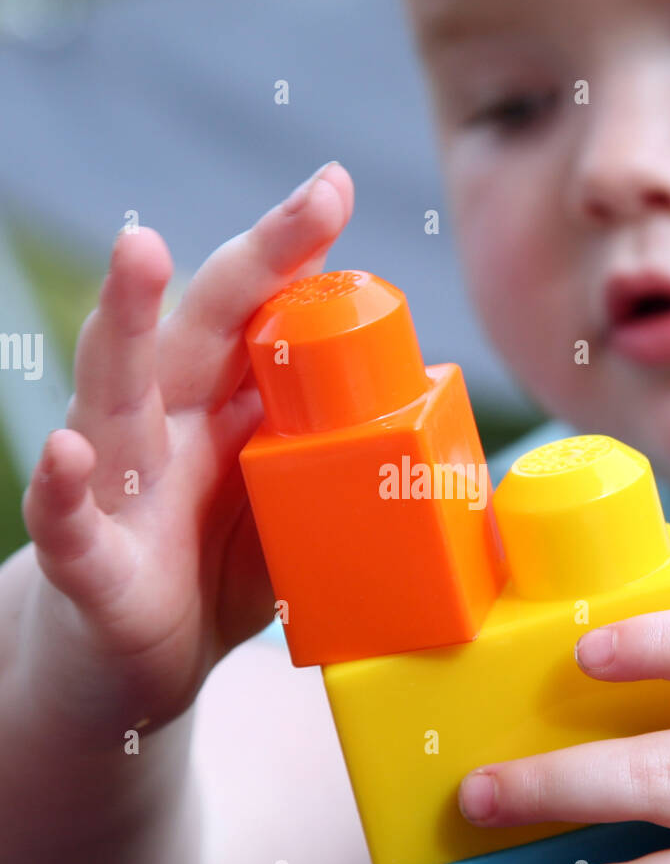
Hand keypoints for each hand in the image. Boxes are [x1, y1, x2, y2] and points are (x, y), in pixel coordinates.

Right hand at [20, 162, 353, 742]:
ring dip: (126, 321)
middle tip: (312, 199)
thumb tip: (411, 438)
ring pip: (117, 392)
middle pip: (198, 329)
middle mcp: (165, 433)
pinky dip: (64, 491)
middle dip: (251, 261)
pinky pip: (70, 526)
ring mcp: (120, 492)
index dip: (289, 258)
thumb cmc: (203, 582)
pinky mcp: (90, 569)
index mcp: (217, 416)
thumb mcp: (281, 525)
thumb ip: (321, 478)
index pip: (254, 321)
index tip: (333, 189)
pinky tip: (71, 453)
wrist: (120, 674)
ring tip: (143, 252)